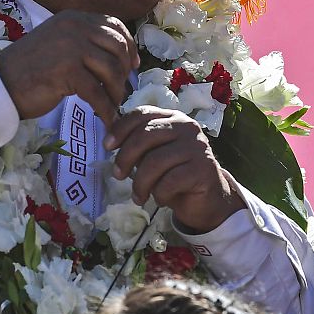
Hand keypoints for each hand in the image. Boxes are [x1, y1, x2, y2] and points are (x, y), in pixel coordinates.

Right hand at [0, 10, 140, 119]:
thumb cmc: (29, 68)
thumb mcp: (59, 43)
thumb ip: (85, 42)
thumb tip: (121, 56)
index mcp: (74, 18)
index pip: (115, 25)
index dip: (129, 46)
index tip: (133, 65)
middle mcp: (75, 27)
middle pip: (118, 47)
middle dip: (125, 71)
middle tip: (121, 90)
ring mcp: (71, 48)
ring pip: (112, 70)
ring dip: (117, 91)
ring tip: (111, 104)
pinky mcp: (67, 71)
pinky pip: (98, 92)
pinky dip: (106, 109)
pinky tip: (106, 119)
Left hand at [105, 106, 244, 232]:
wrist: (206, 198)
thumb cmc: (174, 174)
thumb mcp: (153, 155)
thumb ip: (137, 145)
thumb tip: (110, 142)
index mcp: (173, 118)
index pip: (142, 114)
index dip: (120, 128)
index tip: (107, 146)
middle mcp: (187, 127)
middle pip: (145, 135)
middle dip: (125, 158)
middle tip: (118, 176)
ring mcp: (197, 146)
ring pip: (155, 161)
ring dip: (140, 184)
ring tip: (139, 196)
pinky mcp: (203, 169)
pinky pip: (169, 182)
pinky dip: (159, 194)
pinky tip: (160, 200)